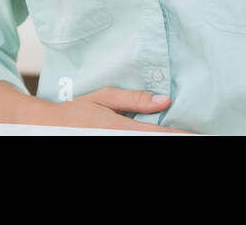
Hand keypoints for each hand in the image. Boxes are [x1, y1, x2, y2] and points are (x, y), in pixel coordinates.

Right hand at [39, 87, 196, 132]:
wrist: (48, 127)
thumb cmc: (75, 111)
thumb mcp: (104, 98)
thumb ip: (135, 99)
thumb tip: (165, 100)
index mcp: (117, 127)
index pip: (157, 134)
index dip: (179, 135)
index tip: (197, 134)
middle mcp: (116, 140)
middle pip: (153, 143)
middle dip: (171, 138)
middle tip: (193, 135)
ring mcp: (111, 145)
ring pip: (144, 146)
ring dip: (161, 141)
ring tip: (175, 135)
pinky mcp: (108, 147)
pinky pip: (132, 148)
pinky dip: (144, 142)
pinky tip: (156, 137)